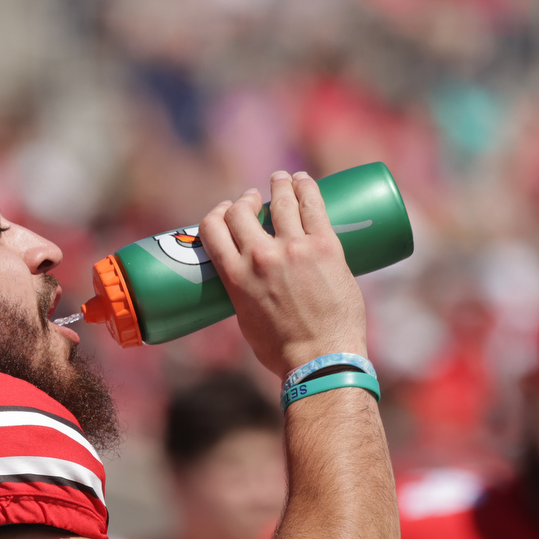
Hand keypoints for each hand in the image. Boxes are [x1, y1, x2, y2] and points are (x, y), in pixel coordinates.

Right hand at [196, 171, 367, 379]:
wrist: (321, 359)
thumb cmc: (282, 350)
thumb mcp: (246, 320)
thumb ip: (245, 294)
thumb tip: (251, 284)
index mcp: (235, 276)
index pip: (213, 228)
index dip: (217, 214)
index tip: (227, 211)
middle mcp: (260, 257)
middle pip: (242, 210)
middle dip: (244, 199)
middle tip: (254, 198)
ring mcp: (295, 249)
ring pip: (280, 201)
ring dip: (278, 184)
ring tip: (281, 179)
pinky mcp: (325, 246)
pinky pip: (314, 205)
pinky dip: (305, 187)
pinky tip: (302, 180)